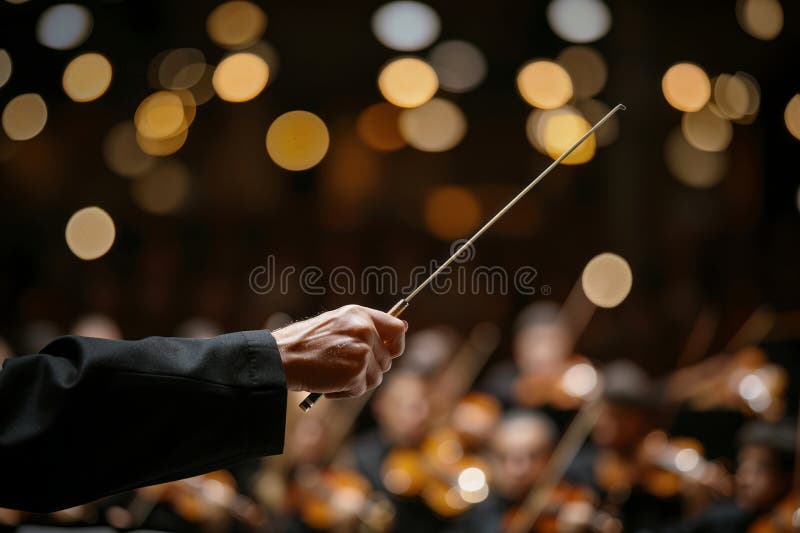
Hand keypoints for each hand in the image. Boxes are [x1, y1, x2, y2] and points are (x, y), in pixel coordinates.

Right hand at [271, 305, 406, 397]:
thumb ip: (367, 326)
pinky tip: (328, 383)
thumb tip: (404, 328)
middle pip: (387, 360)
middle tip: (343, 368)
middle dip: (369, 369)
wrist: (281, 357)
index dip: (396, 344)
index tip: (388, 353)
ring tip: (332, 374)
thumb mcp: (337, 324)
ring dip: (356, 382)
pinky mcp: (357, 371)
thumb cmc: (304, 344)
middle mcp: (365, 329)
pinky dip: (345, 392)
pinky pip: (361, 389)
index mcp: (360, 314)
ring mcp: (363, 350)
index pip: (397, 328)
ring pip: (376, 377)